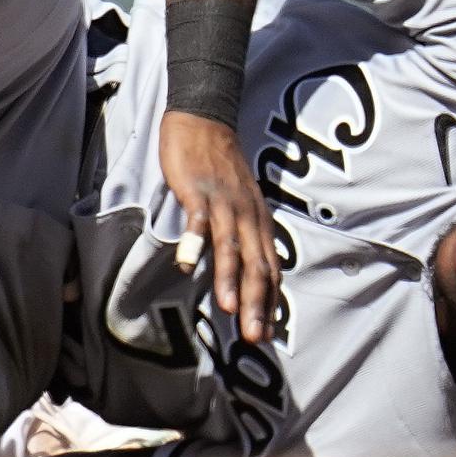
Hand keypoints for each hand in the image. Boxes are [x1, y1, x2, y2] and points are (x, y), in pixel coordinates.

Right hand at [159, 109, 280, 347]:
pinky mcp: (197, 191)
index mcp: (258, 221)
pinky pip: (197, 220)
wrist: (204, 120)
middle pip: (255, 265)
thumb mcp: (240, 202)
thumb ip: (242, 233)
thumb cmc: (219, 165)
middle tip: (254, 336)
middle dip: (256, 303)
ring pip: (230, 247)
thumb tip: (243, 269)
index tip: (267, 334)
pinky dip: (193, 242)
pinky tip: (185, 265)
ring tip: (227, 309)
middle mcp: (247, 215)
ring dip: (229, 279)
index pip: (270, 268)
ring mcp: (222, 203)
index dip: (269, 303)